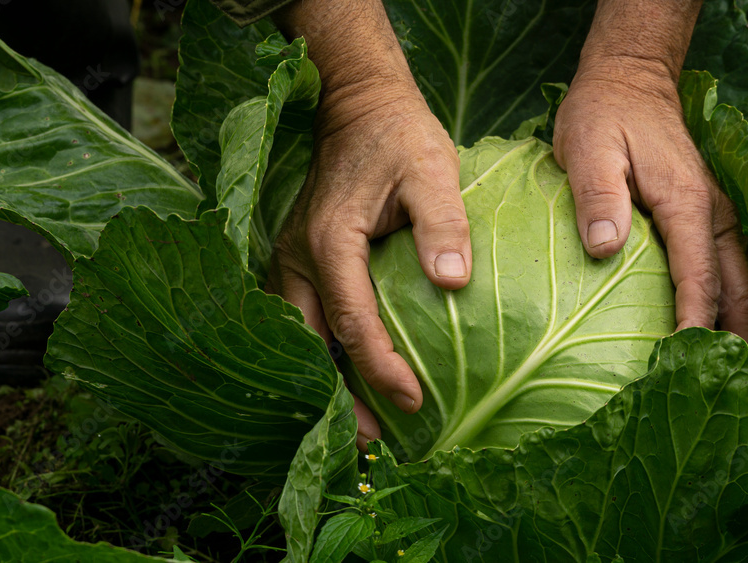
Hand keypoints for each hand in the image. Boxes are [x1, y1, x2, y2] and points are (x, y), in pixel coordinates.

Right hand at [270, 76, 470, 448]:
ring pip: (300, 335)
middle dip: (336, 396)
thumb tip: (453, 283)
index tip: (412, 404)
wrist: (360, 108)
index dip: (380, 369)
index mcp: (331, 243)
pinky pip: (304, 317)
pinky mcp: (302, 259)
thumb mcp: (432, 170)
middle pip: (311, 344)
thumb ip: (444, 224)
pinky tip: (347, 372)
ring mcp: (294, 259)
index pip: (353, 323)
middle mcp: (300, 257)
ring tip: (356, 420)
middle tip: (369, 440)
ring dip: (325, 378)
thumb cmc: (399, 137)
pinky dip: (323, 351)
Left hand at [553, 60, 747, 340]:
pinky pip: (729, 267)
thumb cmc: (604, 116)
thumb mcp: (588, 148)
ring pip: (743, 281)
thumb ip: (597, 195)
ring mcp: (712, 215)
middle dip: (744, 340)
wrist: (628, 82)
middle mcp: (711, 213)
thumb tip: (605, 248)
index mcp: (686, 203)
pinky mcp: (702, 216)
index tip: (690, 366)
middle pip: (740, 288)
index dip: (696, 325)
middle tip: (744, 390)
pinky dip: (735, 303)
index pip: (699, 278)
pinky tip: (726, 332)